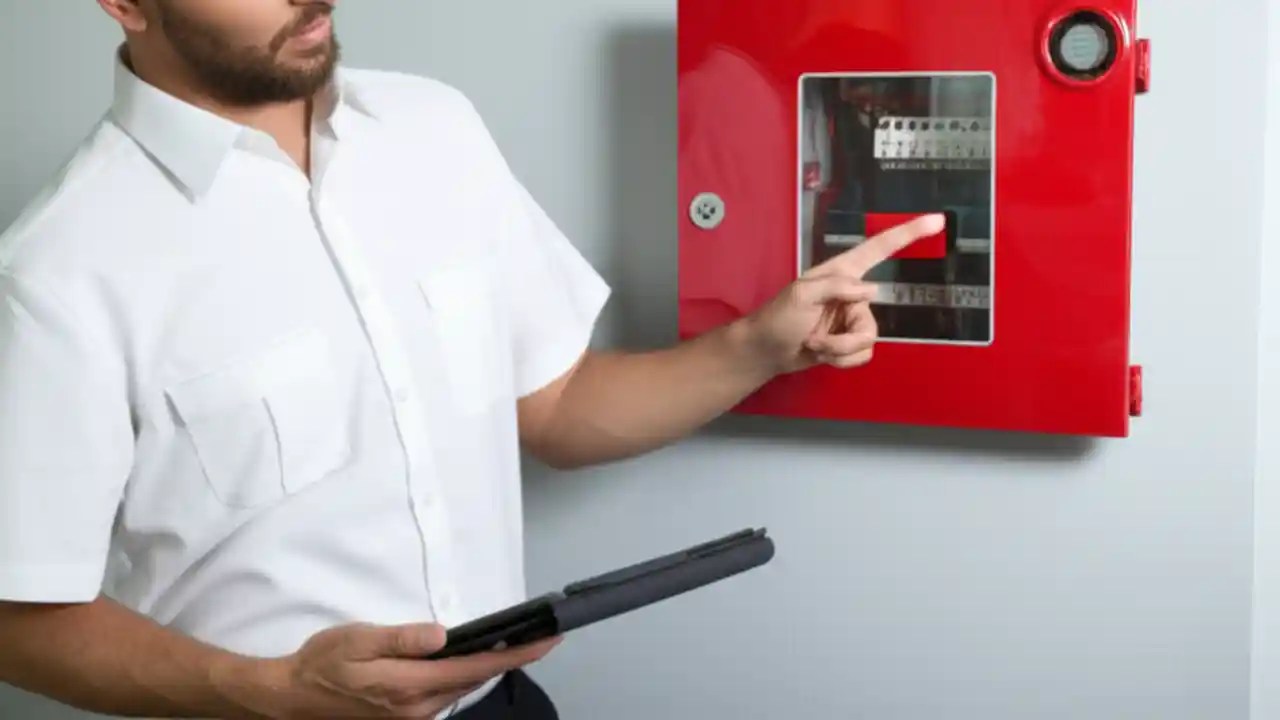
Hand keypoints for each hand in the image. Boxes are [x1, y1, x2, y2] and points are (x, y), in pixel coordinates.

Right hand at [244, 621, 560, 718]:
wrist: (290, 698)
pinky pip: (446, 694)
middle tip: (541, 636)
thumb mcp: (357, 640)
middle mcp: (418, 708)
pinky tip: (469, 660)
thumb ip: (401, 639)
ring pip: (462, 688)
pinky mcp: (405, 716)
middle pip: (475, 679)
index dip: (516, 654)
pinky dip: (464, 675)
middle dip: (511, 658)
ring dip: (488, 667)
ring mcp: (412, 716)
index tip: (547, 640)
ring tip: (516, 644)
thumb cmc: (321, 663)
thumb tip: (442, 635)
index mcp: (410, 687)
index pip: (476, 667)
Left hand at [741, 213, 945, 374]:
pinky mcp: (850, 342)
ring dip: (839, 351)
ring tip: (813, 345)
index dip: (908, 233)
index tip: (937, 220)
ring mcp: (852, 319)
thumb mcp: (801, 294)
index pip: (879, 248)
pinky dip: (841, 361)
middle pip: (871, 318)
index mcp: (842, 272)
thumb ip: (837, 287)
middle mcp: (852, 294)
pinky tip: (821, 356)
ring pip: (868, 341)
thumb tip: (872, 291)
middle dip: (843, 339)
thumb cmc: (777, 317)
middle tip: (812, 338)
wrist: (765, 352)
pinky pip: (862, 355)